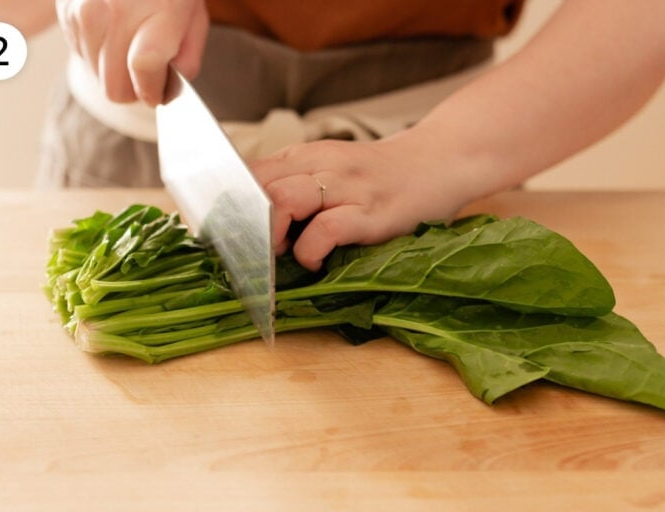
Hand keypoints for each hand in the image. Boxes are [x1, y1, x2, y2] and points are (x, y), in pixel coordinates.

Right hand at [56, 0, 207, 104]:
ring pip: (97, 76)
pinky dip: (98, 54)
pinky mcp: (67, 13)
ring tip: (129, 46)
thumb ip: (188, 56)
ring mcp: (86, 12)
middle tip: (147, 75)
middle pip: (115, 86)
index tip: (158, 92)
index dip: (152, 90)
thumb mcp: (194, 16)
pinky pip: (82, 57)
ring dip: (115, 71)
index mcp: (158, 11)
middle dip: (133, 88)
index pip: (144, 68)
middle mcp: (115, 12)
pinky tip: (112, 34)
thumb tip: (171, 88)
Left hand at [250, 128, 483, 270]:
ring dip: (272, 235)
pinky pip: (326, 230)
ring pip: (284, 201)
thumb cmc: (380, 174)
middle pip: (257, 187)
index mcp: (306, 155)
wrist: (439, 161)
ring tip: (284, 251)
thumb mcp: (331, 166)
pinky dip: (311, 252)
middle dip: (244, 226)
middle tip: (253, 249)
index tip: (225, 233)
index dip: (228, 206)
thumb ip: (294, 181)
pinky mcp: (371, 213)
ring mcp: (347, 188)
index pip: (247, 173)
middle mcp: (321, 166)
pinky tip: (318, 261)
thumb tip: (249, 213)